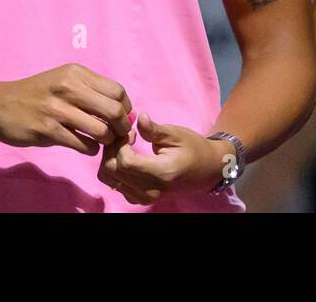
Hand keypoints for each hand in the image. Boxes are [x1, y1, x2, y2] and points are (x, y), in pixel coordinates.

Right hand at [0, 63, 133, 154]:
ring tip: (102, 141)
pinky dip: (91, 149)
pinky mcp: (47, 130)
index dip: (126, 107)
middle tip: (118, 134)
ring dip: (107, 140)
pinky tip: (86, 146)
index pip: (117, 90)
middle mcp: (69, 88)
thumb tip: (122, 109)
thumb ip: (90, 90)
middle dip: (122, 126)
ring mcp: (57, 110)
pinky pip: (83, 144)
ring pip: (101, 130)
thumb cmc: (37, 94)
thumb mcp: (63, 79)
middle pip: (114, 110)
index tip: (122, 117)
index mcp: (76, 73)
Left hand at [97, 114, 230, 204]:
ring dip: (110, 159)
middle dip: (112, 149)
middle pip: (113, 171)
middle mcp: (150, 190)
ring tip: (125, 146)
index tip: (130, 132)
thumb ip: (154, 129)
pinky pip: (115, 185)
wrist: (205, 170)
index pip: (125, 162)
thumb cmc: (193, 148)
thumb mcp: (176, 134)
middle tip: (126, 136)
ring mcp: (144, 198)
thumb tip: (139, 117)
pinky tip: (127, 156)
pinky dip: (114, 169)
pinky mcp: (139, 199)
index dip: (121, 144)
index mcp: (161, 173)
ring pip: (109, 179)